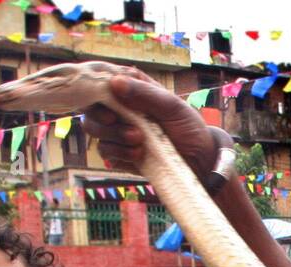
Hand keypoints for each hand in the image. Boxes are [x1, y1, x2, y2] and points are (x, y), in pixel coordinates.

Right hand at [81, 69, 218, 180]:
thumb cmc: (188, 127)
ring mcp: (118, 132)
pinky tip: (139, 155)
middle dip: (103, 118)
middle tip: (122, 124)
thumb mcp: (171, 106)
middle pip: (91, 108)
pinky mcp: (120, 153)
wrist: (199, 161)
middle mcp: (121, 108)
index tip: (108, 101)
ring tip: (140, 141)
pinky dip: (120, 153)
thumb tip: (114, 82)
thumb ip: (144, 94)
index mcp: (132, 89)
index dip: (95, 89)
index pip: (100, 81)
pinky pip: (105, 152)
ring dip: (115, 137)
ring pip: (95, 131)